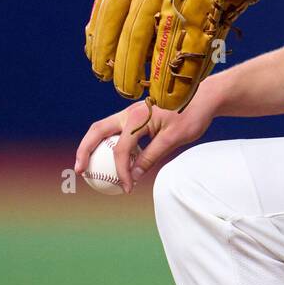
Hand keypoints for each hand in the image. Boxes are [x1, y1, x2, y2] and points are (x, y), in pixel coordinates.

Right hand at [74, 79, 220, 193]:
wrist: (204, 96)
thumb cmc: (191, 115)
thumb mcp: (173, 139)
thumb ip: (151, 156)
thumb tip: (133, 176)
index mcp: (137, 117)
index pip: (121, 149)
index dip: (121, 171)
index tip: (127, 188)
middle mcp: (129, 113)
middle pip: (97, 131)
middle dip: (84, 151)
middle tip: (79, 171)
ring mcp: (131, 113)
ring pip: (103, 130)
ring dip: (93, 147)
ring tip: (87, 166)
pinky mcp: (136, 117)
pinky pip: (116, 132)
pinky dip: (108, 146)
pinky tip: (112, 162)